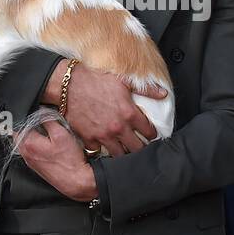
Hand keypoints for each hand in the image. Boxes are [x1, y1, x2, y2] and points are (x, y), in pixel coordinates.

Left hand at [18, 120, 96, 201]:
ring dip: (34, 134)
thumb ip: (48, 119)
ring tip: (49, 133)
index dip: (28, 114)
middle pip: (21, 131)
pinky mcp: (35, 165)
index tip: (36, 112)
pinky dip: (38, 144)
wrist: (76, 180)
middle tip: (43, 122)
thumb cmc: (70, 160)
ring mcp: (29, 160)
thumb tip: (41, 110)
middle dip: (30, 124)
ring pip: (26, 140)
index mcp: (28, 143)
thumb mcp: (61, 133)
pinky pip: (32, 150)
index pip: (19, 122)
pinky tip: (51, 145)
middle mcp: (25, 153)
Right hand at [42, 60, 166, 156]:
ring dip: (123, 152)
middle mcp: (118, 128)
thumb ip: (146, 89)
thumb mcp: (124, 81)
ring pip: (119, 154)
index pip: (149, 132)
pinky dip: (101, 150)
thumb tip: (164, 94)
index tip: (150, 134)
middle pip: (137, 148)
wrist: (70, 84)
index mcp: (129, 113)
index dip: (152, 134)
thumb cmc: (97, 80)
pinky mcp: (88, 138)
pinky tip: (104, 145)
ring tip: (124, 149)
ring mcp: (103, 135)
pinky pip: (98, 152)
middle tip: (140, 144)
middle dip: (141, 147)